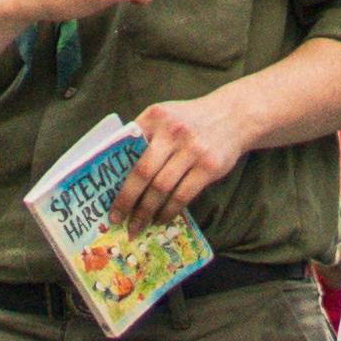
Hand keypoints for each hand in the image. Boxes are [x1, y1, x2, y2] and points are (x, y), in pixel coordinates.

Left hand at [116, 96, 243, 224]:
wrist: (236, 115)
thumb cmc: (192, 120)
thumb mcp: (167, 116)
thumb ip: (145, 134)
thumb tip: (118, 169)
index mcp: (155, 117)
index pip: (127, 149)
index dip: (115, 175)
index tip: (105, 197)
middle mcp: (172, 131)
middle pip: (142, 173)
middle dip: (127, 201)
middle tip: (118, 220)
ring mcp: (193, 149)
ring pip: (162, 188)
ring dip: (147, 211)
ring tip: (138, 225)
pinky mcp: (209, 166)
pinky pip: (183, 195)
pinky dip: (170, 211)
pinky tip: (161, 219)